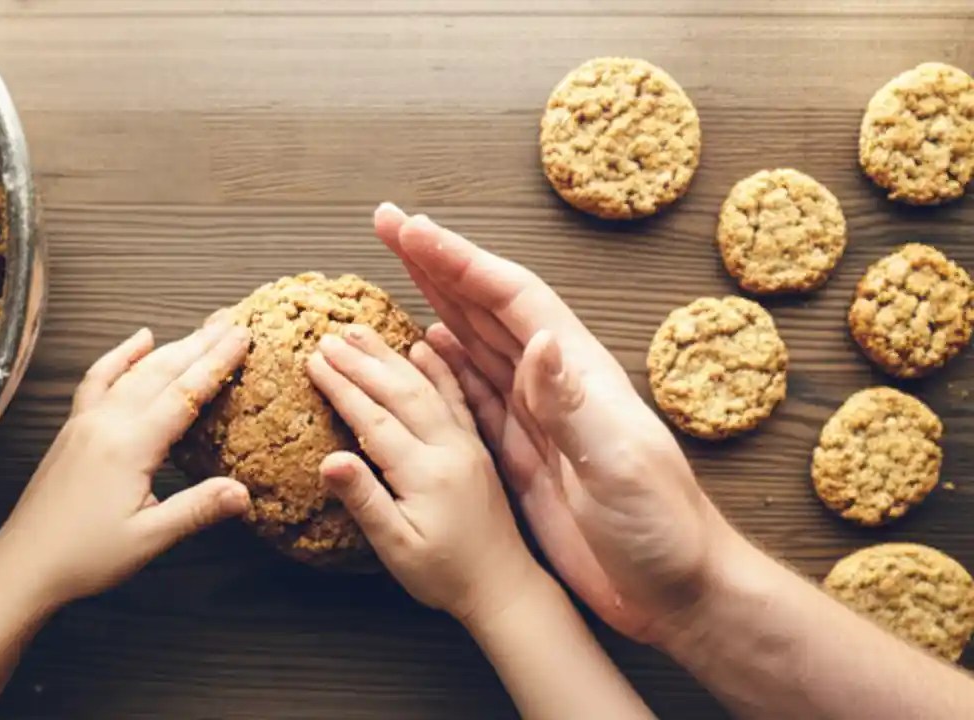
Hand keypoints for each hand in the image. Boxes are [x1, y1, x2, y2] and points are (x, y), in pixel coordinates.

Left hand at [0, 324, 251, 607]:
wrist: (24, 563)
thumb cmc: (85, 557)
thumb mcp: (148, 539)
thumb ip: (196, 510)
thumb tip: (244, 493)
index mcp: (130, 446)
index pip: (184, 394)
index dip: (217, 364)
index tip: (243, 336)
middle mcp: (107, 423)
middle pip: (162, 372)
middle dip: (201, 345)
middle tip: (233, 321)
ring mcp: (86, 421)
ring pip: (135, 372)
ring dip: (171, 347)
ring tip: (201, 329)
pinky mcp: (73, 428)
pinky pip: (99, 379)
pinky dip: (121, 356)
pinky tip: (139, 340)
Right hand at [306, 324, 539, 622]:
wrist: (504, 587)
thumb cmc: (445, 575)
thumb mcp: (397, 548)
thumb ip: (365, 501)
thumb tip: (328, 461)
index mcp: (426, 472)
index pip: (375, 418)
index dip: (342, 386)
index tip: (312, 359)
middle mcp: (450, 448)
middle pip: (400, 392)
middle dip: (361, 361)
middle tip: (327, 336)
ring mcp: (466, 443)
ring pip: (426, 386)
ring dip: (391, 355)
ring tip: (359, 332)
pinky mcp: (476, 445)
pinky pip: (456, 395)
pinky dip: (438, 366)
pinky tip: (422, 344)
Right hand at [374, 203, 735, 643]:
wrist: (677, 590)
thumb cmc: (662, 528)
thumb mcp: (620, 465)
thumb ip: (574, 405)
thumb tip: (541, 339)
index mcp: (577, 373)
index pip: (512, 299)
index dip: (460, 261)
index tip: (412, 230)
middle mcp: (554, 383)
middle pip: (486, 306)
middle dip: (437, 263)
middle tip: (389, 225)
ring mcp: (537, 417)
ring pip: (476, 342)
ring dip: (437, 300)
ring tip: (400, 265)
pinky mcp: (524, 453)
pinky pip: (473, 394)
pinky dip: (443, 364)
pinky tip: (424, 345)